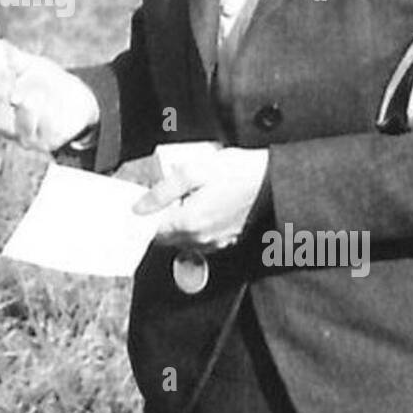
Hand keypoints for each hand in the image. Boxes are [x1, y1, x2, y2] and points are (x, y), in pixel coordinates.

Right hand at [0, 41, 99, 152]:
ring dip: (28, 107)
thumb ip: (13, 57)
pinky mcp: (49, 141)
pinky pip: (45, 130)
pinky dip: (49, 113)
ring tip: (37, 92)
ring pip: (21, 127)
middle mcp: (9, 127)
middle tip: (5, 76)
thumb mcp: (30, 66)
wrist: (78, 99)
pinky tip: (54, 102)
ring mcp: (28, 137)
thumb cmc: (46, 82)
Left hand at [133, 147, 268, 253]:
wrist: (272, 178)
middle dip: (161, 219)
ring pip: (184, 239)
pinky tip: (201, 205)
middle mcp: (201, 238)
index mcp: (189, 223)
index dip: (144, 219)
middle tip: (164, 196)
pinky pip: (202, 238)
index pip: (153, 232)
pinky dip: (195, 226)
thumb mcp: (192, 171)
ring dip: (178, 223)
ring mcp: (216, 241)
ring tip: (186, 198)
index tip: (142, 205)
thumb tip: (140, 207)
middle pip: (167, 237)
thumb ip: (162, 191)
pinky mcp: (228, 238)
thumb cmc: (237, 171)